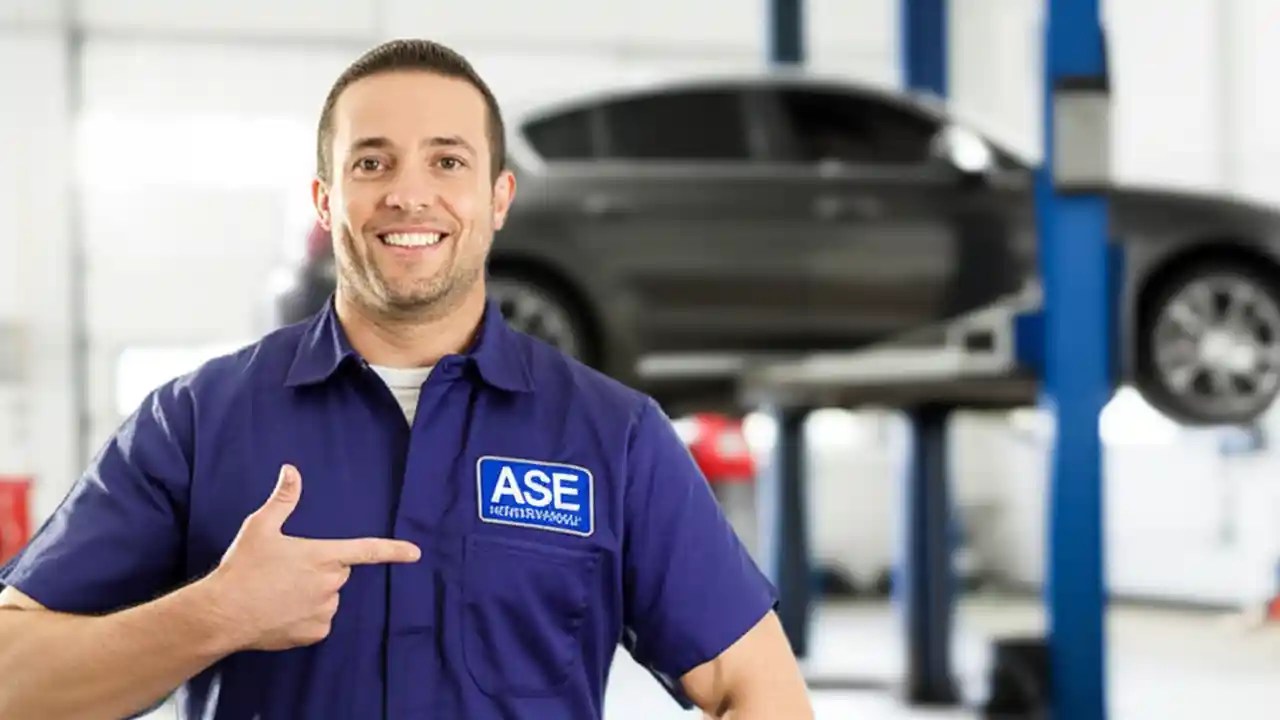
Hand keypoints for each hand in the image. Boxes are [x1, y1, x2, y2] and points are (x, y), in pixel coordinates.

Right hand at [201, 464, 420, 651]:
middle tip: (289, 571)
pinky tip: (281, 612)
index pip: (367, 550)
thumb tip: (291, 470)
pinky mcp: (315, 633)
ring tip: (279, 592)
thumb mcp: (260, 527)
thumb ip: (282, 499)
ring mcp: (324, 610)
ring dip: (313, 594)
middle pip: (339, 572)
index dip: (393, 551)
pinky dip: (305, 617)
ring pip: (328, 598)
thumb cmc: (243, 568)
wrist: (223, 614)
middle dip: (322, 570)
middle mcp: (330, 584)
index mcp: (323, 556)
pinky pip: (319, 621)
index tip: (415, 552)